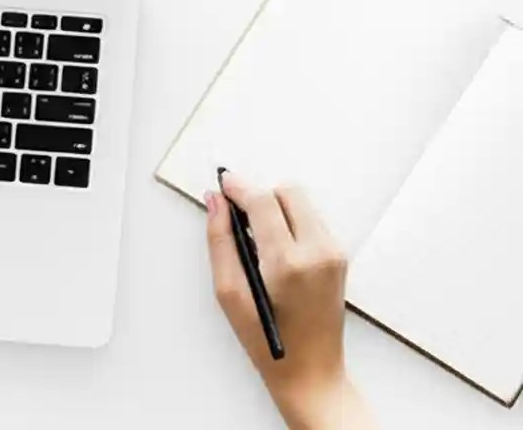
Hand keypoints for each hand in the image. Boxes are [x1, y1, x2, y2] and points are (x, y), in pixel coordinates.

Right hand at [205, 172, 372, 429]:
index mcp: (288, 262)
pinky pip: (312, 220)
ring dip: (276, 209)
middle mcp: (318, 251)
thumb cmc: (268, 341)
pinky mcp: (339, 256)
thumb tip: (215, 204)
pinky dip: (291, 222)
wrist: (311, 371)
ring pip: (302, 203)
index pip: (263, 201)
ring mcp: (334, 253)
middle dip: (260, 196)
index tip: (223, 184)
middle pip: (288, 192)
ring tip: (256, 239)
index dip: (239, 187)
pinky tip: (275, 248)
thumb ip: (220, 241)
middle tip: (237, 216)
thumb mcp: (230, 294)